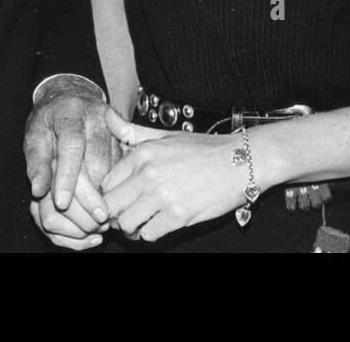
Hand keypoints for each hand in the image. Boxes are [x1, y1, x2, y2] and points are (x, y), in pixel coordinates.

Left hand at [24, 76, 120, 247]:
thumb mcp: (35, 135)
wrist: (71, 95)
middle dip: (88, 192)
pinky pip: (121, 164)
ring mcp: (114, 123)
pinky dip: (111, 183)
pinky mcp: (125, 133)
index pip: (71, 145)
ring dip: (102, 191)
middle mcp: (96, 114)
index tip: (61, 203)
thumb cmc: (49, 120)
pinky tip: (103, 196)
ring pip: (112, 164)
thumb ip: (35, 162)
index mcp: (70, 111)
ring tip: (92, 214)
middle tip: (82, 219)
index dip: (66, 176)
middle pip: (96, 159)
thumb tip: (38, 190)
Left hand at [99, 109, 251, 242]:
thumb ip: (133, 131)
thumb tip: (106, 115)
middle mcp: (149, 173)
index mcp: (143, 152)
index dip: (111, 196)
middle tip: (129, 214)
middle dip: (117, 214)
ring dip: (134, 226)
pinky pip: (149, 234)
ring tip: (145, 220)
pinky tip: (162, 222)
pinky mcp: (178, 215)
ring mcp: (163, 195)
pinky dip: (152, 232)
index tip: (121, 200)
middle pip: (111, 207)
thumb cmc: (205, 149)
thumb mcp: (166, 135)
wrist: (243, 161)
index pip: (106, 184)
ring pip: (127, 224)